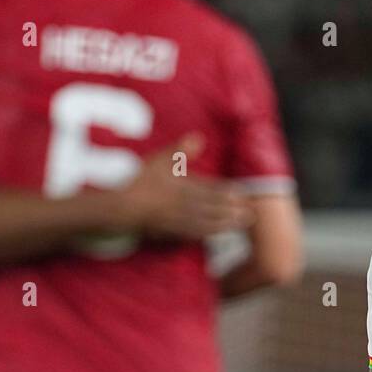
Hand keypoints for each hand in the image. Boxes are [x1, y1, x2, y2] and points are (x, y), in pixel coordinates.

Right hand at [116, 133, 251, 239]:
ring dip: (226, 223)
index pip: (209, 189)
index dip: (226, 192)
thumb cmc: (138, 183)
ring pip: (207, 221)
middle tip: (251, 213)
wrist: (120, 208)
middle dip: (232, 210)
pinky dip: (207, 233)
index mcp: (182, 186)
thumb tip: (198, 137)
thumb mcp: (158, 161)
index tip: (241, 193)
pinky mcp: (171, 232)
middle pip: (213, 207)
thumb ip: (179, 150)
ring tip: (241, 223)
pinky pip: (193, 233)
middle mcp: (183, 204)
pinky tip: (216, 234)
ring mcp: (178, 220)